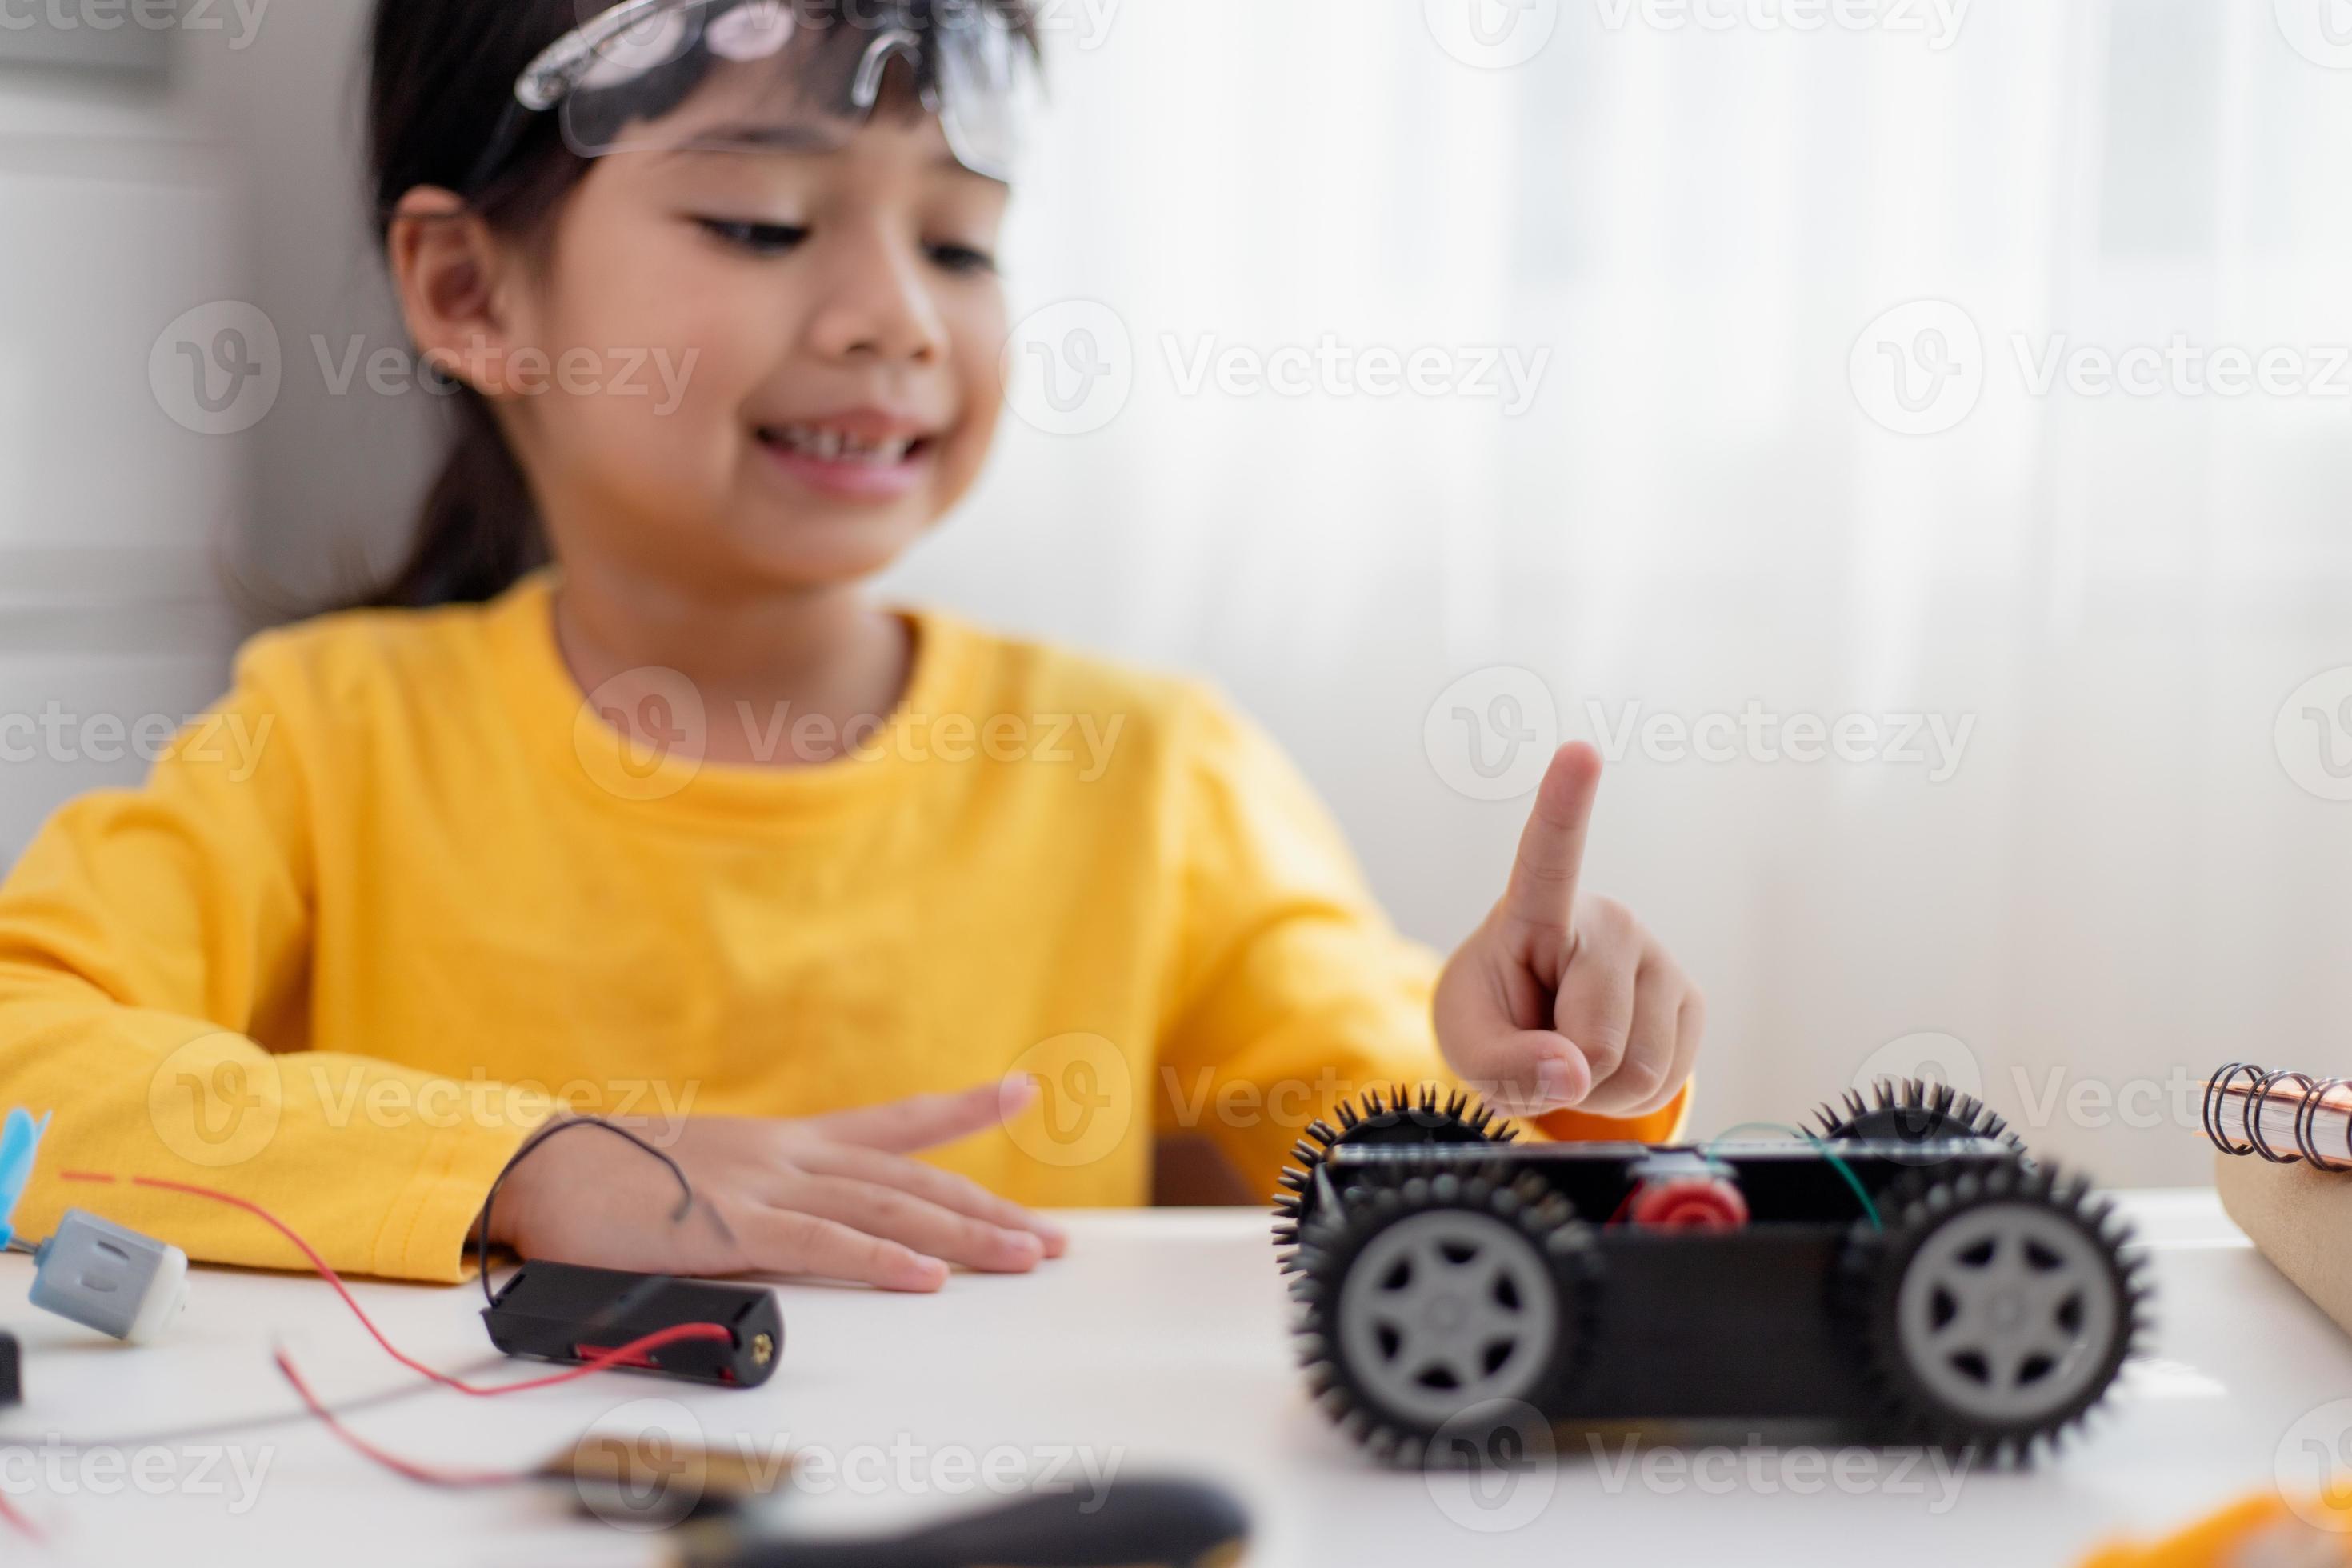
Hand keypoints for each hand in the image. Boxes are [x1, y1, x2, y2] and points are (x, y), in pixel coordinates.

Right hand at [486, 1080, 1067, 1291]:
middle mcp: (788, 1155)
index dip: (960, 1110)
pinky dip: (881, 1261)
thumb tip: (798, 1235)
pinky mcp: (732, 1226)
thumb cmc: (609, 1184)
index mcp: (784, 1143)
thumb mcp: (704, 1182)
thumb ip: (759, 1205)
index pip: (893, 1122)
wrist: (534, 1169)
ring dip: (964, 1237)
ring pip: (887, 1209)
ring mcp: (764, 1186)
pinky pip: (824, 1246)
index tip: (1020, 1091)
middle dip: (989, 1210)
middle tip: (1052, 1237)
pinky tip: (929, 1277)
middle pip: (911, 1179)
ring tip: (1024, 1257)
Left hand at [1434, 743, 1704, 1118]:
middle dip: (1566, 1077)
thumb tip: (1574, 1072)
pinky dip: (1629, 1096)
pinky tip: (1610, 1061)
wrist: (1536, 1033)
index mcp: (1537, 911)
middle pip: (1597, 1043)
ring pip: (1638, 1070)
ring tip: (1573, 1053)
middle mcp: (1609, 922)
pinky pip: (1667, 1082)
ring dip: (1598, 1091)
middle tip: (1541, 1051)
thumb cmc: (1494, 1015)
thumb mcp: (1467, 1045)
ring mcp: (1659, 957)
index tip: (1579, 750)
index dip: (1566, 806)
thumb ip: (1502, 1065)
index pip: (1550, 855)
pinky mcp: (1691, 998)